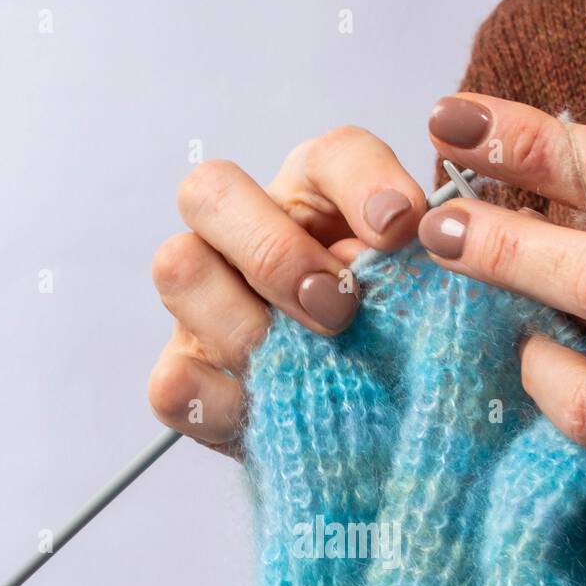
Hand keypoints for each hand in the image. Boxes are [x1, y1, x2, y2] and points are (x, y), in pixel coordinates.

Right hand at [149, 128, 425, 451]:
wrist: (367, 428)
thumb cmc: (392, 347)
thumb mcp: (415, 303)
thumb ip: (411, 273)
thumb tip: (403, 256)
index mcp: (314, 199)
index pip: (331, 157)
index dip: (363, 182)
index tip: (400, 227)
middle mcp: (245, 235)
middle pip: (211, 189)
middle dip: (277, 252)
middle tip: (338, 309)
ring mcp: (200, 303)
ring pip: (178, 267)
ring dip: (247, 325)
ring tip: (304, 366)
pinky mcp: (183, 375)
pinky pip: (170, 378)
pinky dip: (216, 397)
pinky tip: (265, 405)